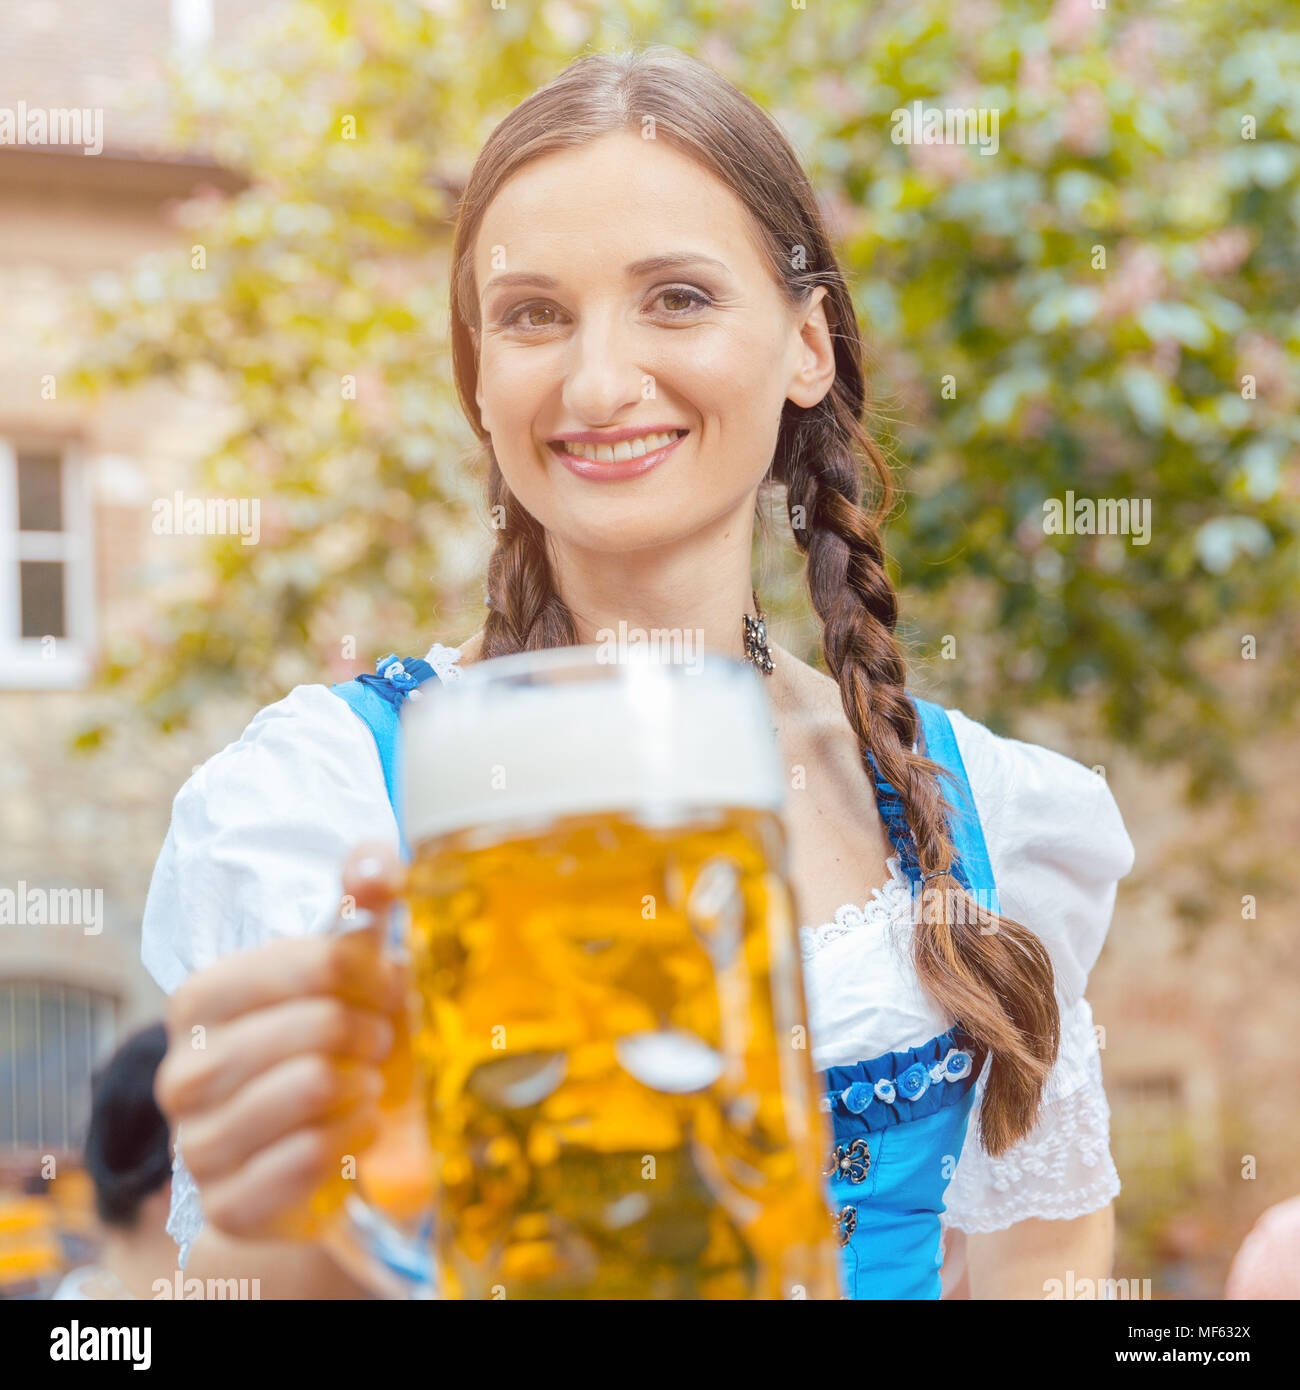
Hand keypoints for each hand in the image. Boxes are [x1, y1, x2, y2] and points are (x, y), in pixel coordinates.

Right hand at [155, 842, 409, 1241]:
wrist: (324, 1148)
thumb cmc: (341, 1041)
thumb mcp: (358, 966)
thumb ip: (364, 898)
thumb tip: (371, 866)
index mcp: (200, 999)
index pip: (316, 960)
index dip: (371, 972)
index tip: (381, 987)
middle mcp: (181, 1072)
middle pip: (321, 1025)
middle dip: (371, 1031)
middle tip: (374, 1041)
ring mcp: (196, 1144)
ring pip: (316, 1088)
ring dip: (364, 1085)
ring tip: (362, 1082)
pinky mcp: (226, 1203)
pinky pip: (311, 1156)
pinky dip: (353, 1138)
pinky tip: (354, 1128)